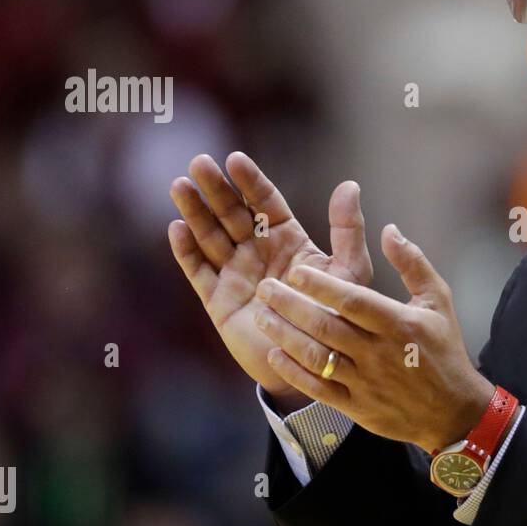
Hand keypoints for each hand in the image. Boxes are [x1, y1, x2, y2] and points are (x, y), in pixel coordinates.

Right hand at [167, 152, 373, 406]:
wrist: (316, 365)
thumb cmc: (338, 318)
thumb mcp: (349, 272)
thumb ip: (347, 230)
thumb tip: (349, 184)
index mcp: (287, 240)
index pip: (265, 203)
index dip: (251, 182)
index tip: (236, 160)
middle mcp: (258, 251)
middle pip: (233, 213)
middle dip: (216, 188)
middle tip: (199, 162)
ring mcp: (236, 274)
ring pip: (211, 236)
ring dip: (195, 211)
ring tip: (180, 185)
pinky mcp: (218, 299)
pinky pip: (199, 271)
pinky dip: (187, 251)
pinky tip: (177, 229)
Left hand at [254, 223, 495, 451]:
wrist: (454, 411)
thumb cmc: (444, 351)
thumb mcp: (439, 300)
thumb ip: (413, 263)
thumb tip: (390, 230)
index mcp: (399, 323)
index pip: (353, 301)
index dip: (321, 286)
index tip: (295, 272)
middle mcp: (379, 353)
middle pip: (326, 327)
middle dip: (291, 306)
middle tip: (265, 288)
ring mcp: (365, 382)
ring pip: (316, 357)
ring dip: (285, 336)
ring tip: (262, 316)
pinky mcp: (356, 407)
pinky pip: (318, 389)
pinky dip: (293, 372)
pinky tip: (275, 354)